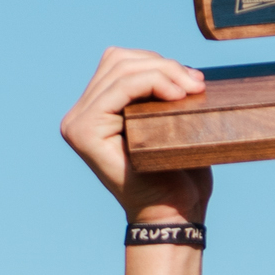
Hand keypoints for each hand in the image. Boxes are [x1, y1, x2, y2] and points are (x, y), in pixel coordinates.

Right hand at [61, 47, 212, 224]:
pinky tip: (176, 96)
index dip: (159, 63)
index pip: (120, 64)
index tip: (196, 81)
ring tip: (192, 90)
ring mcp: (77, 122)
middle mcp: (78, 115)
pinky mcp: (84, 130)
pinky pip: (120, 88)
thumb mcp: (169, 124)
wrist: (173, 215)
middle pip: (118, 60)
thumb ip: (160, 93)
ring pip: (121, 69)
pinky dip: (151, 82)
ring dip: (163, 72)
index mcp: (95, 110)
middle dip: (164, 65)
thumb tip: (178, 66)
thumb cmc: (178, 175)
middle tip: (198, 84)